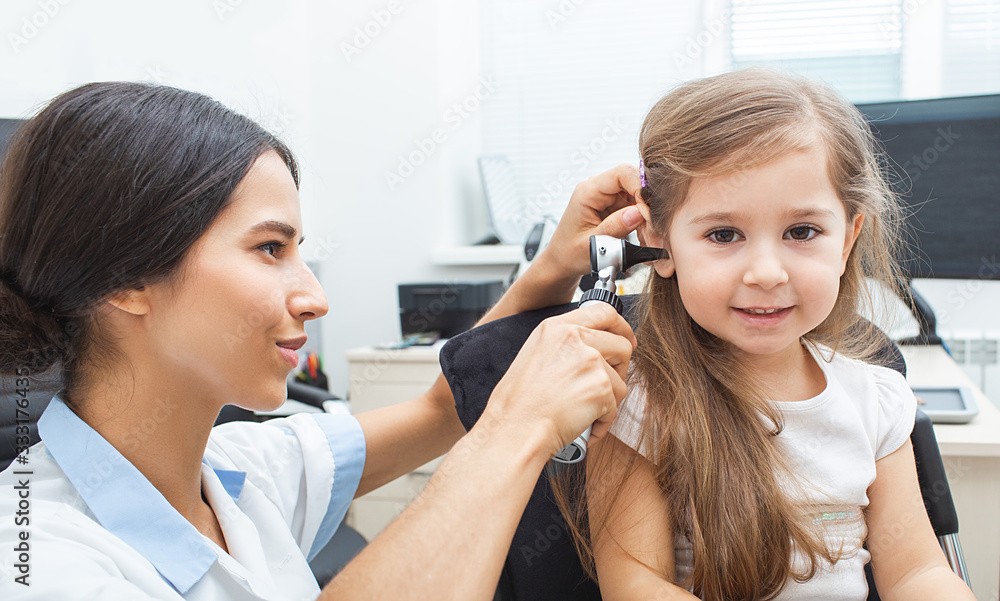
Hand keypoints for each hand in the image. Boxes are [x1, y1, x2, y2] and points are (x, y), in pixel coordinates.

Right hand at [485, 302, 635, 456]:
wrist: (514, 429)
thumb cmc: (518, 403)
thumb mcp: (536, 356)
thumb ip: (565, 345)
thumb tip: (595, 350)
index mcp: (556, 327)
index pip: (604, 313)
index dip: (621, 328)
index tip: (627, 340)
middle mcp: (575, 337)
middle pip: (621, 346)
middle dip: (619, 370)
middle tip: (604, 389)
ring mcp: (590, 361)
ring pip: (621, 381)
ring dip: (607, 401)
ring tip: (582, 413)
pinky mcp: (601, 387)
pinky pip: (615, 408)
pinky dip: (601, 422)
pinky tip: (581, 426)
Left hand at [539, 163, 644, 279]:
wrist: (562, 262)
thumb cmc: (569, 253)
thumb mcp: (591, 244)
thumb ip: (614, 227)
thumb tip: (638, 213)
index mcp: (588, 192)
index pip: (621, 173)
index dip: (640, 187)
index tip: (649, 211)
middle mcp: (599, 190)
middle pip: (635, 184)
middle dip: (648, 209)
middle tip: (654, 233)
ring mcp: (609, 198)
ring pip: (640, 199)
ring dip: (648, 221)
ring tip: (650, 242)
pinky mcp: (616, 208)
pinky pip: (638, 210)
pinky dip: (645, 226)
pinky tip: (646, 241)